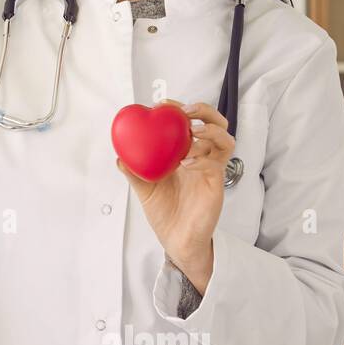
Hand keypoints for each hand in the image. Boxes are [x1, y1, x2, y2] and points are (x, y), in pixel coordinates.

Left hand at [115, 99, 234, 291]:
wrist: (175, 240)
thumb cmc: (164, 213)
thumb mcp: (144, 189)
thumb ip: (134, 171)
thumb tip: (119, 156)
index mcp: (187, 154)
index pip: (191, 122)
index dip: (181, 110)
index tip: (164, 104)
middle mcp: (202, 158)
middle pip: (216, 125)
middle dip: (204, 111)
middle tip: (185, 111)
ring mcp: (211, 170)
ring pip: (225, 141)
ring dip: (209, 131)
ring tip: (191, 132)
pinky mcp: (216, 185)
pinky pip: (215, 165)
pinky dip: (202, 159)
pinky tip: (186, 162)